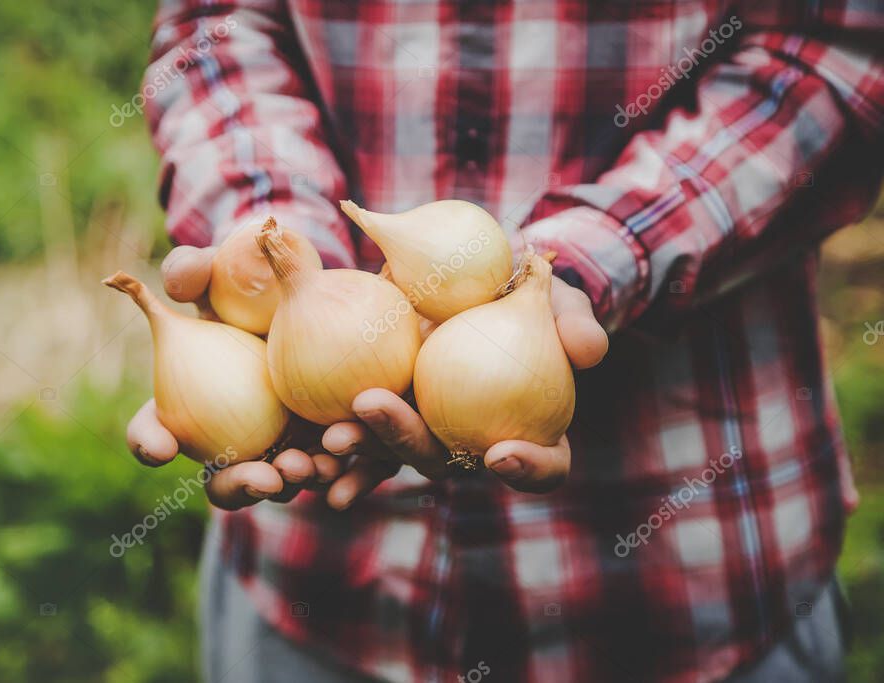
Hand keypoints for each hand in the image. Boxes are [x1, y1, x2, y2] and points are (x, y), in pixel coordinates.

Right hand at [125, 246, 341, 510]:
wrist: (310, 300)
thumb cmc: (250, 290)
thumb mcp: (220, 273)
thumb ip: (190, 272)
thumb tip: (157, 279)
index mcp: (185, 411)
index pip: (152, 436)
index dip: (150, 444)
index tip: (161, 446)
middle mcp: (227, 445)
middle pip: (224, 485)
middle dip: (241, 488)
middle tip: (264, 476)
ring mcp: (275, 454)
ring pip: (280, 484)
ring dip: (293, 482)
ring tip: (309, 466)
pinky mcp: (321, 450)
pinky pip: (326, 471)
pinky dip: (334, 475)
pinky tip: (345, 458)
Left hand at [320, 277, 607, 503]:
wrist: (481, 282)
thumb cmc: (529, 296)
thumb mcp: (554, 300)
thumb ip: (571, 323)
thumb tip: (587, 350)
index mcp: (532, 430)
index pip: (542, 466)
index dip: (528, 470)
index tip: (502, 453)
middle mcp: (477, 442)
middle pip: (448, 460)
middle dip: (408, 443)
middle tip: (373, 410)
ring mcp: (431, 431)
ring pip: (395, 450)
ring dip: (361, 447)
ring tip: (331, 431)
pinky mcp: (394, 411)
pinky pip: (365, 434)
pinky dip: (339, 447)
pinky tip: (312, 446)